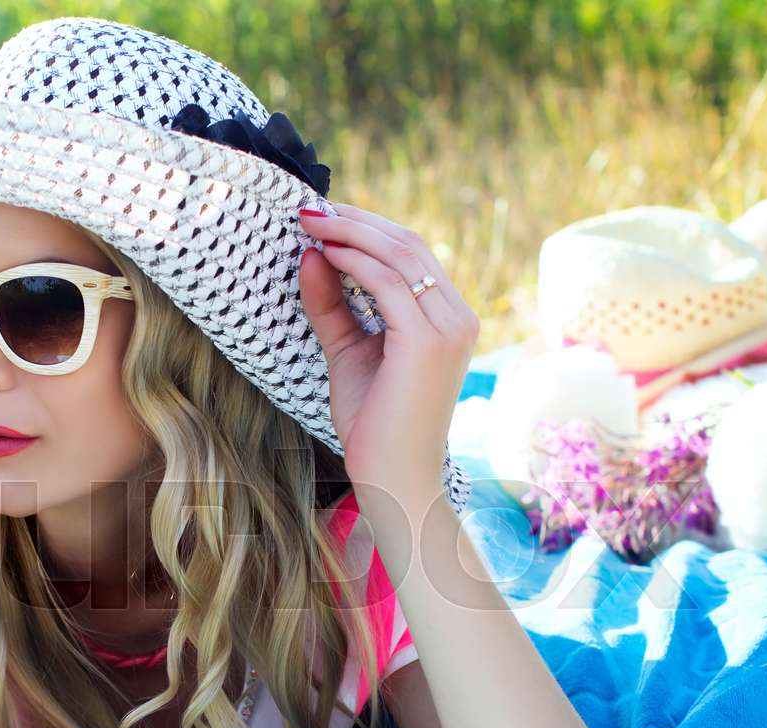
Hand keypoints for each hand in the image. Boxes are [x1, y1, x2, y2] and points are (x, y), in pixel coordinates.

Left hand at [296, 203, 479, 499]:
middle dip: (355, 221)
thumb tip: (312, 253)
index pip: (409, 253)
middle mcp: (458, 317)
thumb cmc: (373, 425)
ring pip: (401, 255)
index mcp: (447, 318)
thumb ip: (332, 305)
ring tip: (309, 222)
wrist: (392, 479)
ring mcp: (449, 328)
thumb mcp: (347, 352)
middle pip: (407, 244)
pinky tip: (324, 254)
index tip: (320, 217)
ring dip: (351, 232)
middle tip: (307, 209)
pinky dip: (354, 262)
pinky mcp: (429, 342)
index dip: (364, 228)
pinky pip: (390, 283)